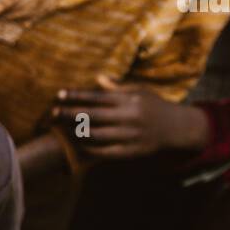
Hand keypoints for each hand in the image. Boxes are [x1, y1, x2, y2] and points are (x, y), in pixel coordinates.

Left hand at [51, 76, 208, 160]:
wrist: (177, 128)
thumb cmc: (154, 106)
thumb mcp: (139, 91)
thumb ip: (117, 87)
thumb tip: (97, 77)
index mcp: (129, 100)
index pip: (97, 97)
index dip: (76, 96)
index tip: (59, 95)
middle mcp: (128, 117)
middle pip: (92, 116)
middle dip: (70, 114)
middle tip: (53, 113)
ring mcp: (129, 136)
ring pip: (96, 135)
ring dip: (76, 132)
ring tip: (62, 129)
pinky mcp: (131, 151)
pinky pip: (104, 152)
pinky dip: (89, 148)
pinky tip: (77, 144)